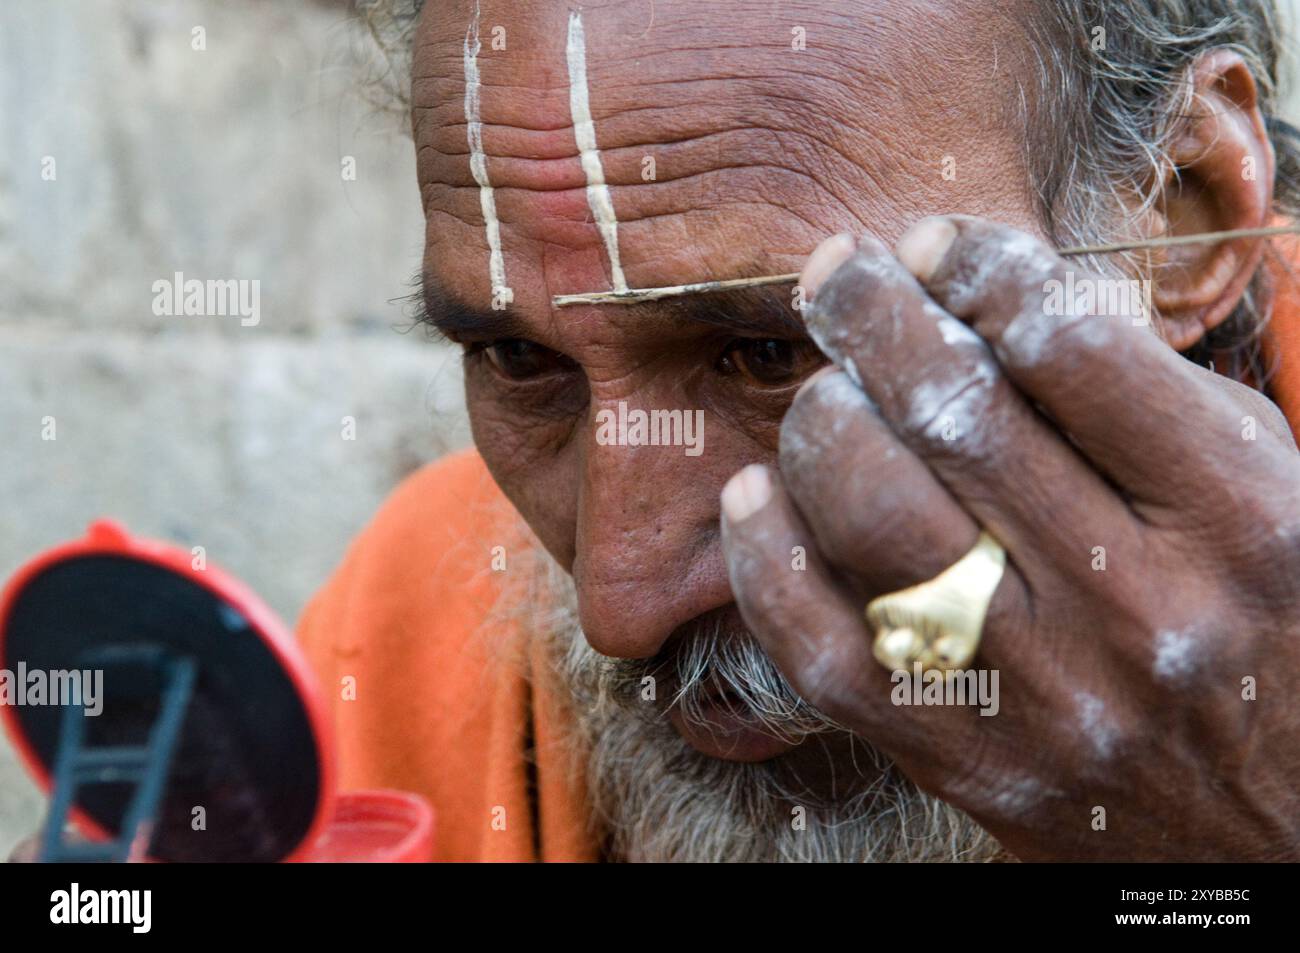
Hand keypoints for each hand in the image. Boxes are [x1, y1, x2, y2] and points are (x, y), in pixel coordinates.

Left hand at [719, 216, 1299, 860]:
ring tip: (824, 391)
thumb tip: (992, 297)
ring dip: (821, 423)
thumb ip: (1150, 401)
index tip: (935, 242)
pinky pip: (819, 647)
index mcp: (1241, 524)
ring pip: (872, 516)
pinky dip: (763, 559)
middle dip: (874, 315)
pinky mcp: (961, 757)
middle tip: (836, 269)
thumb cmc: (1275, 633)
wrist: (1285, 837)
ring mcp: (1040, 695)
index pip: (1074, 351)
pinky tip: (755, 496)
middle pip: (956, 417)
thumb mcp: (1270, 495)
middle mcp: (1136, 610)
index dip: (982, 269)